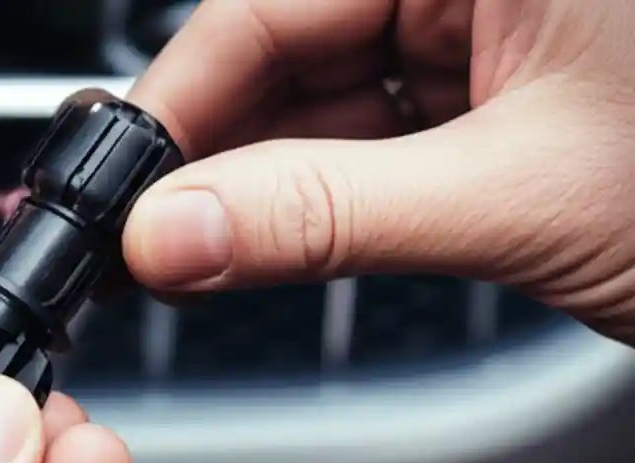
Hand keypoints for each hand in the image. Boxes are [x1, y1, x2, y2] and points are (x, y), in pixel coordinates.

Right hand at [122, 1, 634, 342]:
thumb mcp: (519, 198)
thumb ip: (329, 216)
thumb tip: (177, 233)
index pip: (268, 7)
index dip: (180, 105)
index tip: (126, 196)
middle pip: (281, 53)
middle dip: (210, 156)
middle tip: (146, 240)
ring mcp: (482, 31)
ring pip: (316, 102)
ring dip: (253, 187)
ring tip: (189, 257)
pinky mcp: (488, 95)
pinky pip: (368, 137)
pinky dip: (314, 198)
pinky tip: (261, 242)